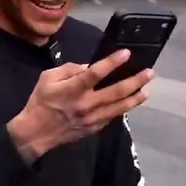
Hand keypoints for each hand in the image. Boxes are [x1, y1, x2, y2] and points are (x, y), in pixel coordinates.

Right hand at [8, 49, 153, 161]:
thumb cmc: (40, 102)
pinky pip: (113, 117)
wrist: (36, 132)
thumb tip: (88, 67)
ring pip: (120, 107)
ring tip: (147, 90)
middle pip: (116, 91)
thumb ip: (68, 70)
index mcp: (73, 89)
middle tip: (149, 73)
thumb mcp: (47, 78)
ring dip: (135, 97)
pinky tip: (131, 102)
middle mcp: (87, 103)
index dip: (112, 62)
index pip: (97, 73)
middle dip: (135, 81)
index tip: (126, 53)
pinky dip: (123, 109)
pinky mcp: (95, 128)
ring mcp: (93, 118)